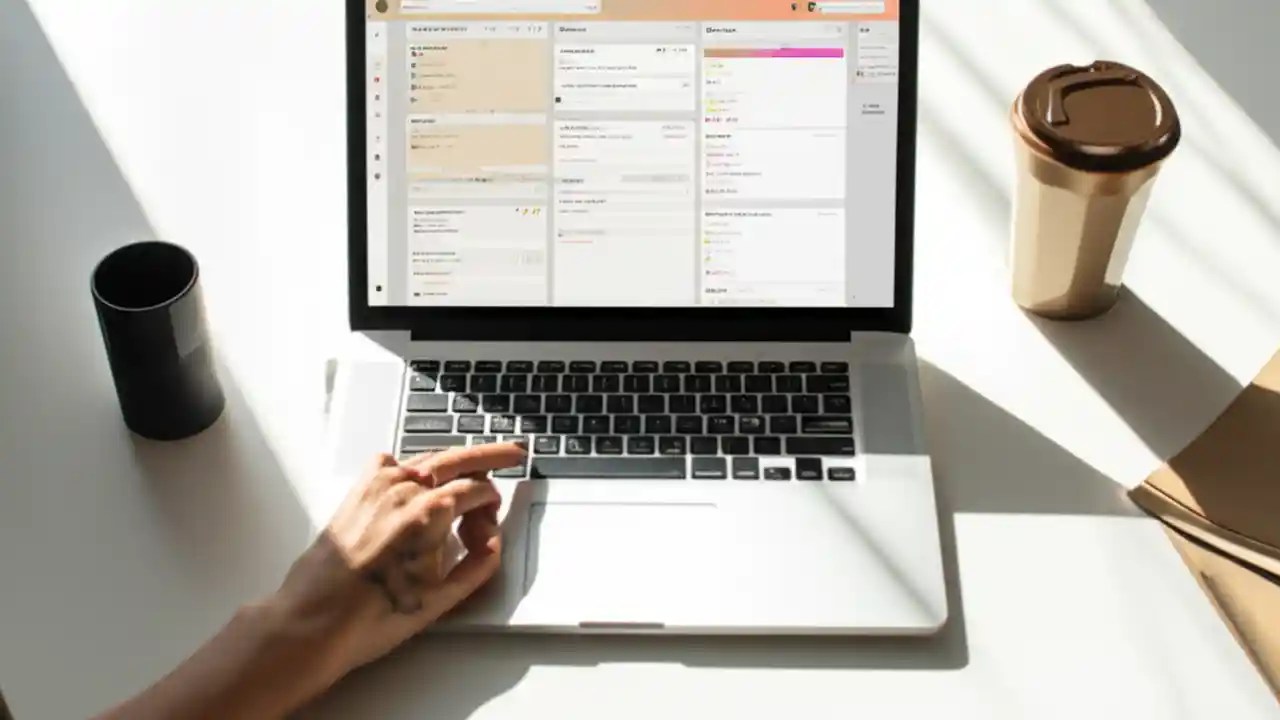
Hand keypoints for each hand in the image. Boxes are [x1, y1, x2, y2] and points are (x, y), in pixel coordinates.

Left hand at [271, 443, 525, 694]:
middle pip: (459, 459)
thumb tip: (492, 542)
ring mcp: (378, 486)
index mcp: (430, 513)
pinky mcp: (358, 490)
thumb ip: (479, 564)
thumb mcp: (441, 599)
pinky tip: (418, 490)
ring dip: (451, 472)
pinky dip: (412, 471)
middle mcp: (404, 490)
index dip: (491, 510)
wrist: (314, 621)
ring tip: (463, 486)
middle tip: (514, 453)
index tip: (488, 531)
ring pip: (429, 462)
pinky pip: (394, 465)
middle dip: (491, 455)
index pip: (479, 490)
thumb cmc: (371, 616)